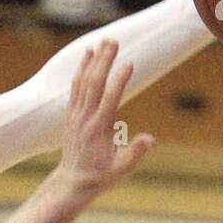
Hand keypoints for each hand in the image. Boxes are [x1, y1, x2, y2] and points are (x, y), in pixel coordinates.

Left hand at [50, 39, 155, 199]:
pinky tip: (88, 55)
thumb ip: (136, 153)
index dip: (119, 80)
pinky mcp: (71, 114)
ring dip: (93, 60)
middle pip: (94, 83)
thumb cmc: (101, 176)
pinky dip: (81, 69)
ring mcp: (76, 115)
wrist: (73, 182)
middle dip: (104, 60)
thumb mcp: (122, 170)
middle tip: (114, 40)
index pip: (110, 98)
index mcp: (100, 128)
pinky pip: (75, 87)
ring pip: (83, 82)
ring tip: (104, 41)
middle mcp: (85, 118)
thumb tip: (151, 140)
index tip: (130, 63)